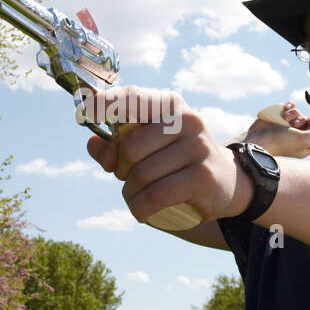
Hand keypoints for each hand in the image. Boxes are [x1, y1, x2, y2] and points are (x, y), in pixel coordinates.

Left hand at [85, 86, 253, 224]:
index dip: (105, 104)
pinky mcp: (202, 176)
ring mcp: (197, 146)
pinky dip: (140, 208)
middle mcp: (185, 119)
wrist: (227, 182)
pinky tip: (141, 212)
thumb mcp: (150, 146)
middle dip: (120, 170)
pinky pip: (155, 195)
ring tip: (137, 198)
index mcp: (169, 104)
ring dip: (130, 194)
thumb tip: (93, 143)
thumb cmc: (178, 160)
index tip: (83, 112)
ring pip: (141, 175)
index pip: (132, 97)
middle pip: (129, 149)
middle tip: (130, 179)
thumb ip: (117, 144)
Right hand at [242, 101, 309, 157]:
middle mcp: (297, 134)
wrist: (259, 139)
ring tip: (284, 119)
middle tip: (294, 125)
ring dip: (293, 113)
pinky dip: (288, 106)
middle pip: (308, 120)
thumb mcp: (306, 140)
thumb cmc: (282, 143)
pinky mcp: (279, 117)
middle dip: (301, 120)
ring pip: (298, 112)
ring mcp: (287, 125)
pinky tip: (284, 110)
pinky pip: (289, 106)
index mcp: (305, 144)